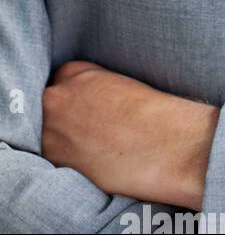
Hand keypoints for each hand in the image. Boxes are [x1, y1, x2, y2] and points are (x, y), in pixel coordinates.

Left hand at [42, 60, 218, 208]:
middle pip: (51, 104)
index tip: (88, 104)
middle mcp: (57, 99)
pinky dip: (69, 160)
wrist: (166, 143)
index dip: (77, 92)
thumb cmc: (154, 112)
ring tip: (95, 147)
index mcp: (77, 73)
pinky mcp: (54, 161)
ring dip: (65, 138)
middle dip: (66, 114)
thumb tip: (88, 105)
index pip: (63, 78)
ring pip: (49, 133)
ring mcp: (51, 131)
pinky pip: (54, 158)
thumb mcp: (123, 85)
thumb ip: (96, 88)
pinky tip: (94, 161)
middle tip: (91, 127)